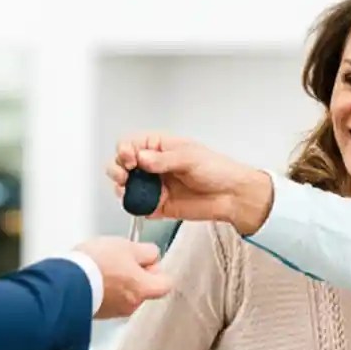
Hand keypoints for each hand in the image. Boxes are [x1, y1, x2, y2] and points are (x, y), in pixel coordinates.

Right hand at [77, 237, 172, 318]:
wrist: (67, 282)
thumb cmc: (96, 265)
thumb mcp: (127, 246)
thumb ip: (147, 251)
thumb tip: (152, 254)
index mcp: (144, 289)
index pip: (165, 284)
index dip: (156, 269)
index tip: (147, 259)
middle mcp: (131, 304)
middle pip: (144, 289)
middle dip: (135, 275)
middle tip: (122, 259)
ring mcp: (113, 311)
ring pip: (125, 294)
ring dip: (118, 281)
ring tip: (103, 265)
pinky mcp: (97, 312)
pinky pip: (107, 299)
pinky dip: (103, 289)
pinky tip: (93, 275)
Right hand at [106, 132, 273, 235]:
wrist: (232, 196)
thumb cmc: (218, 170)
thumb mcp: (190, 157)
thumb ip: (163, 159)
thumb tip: (142, 158)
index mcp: (160, 146)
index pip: (130, 143)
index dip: (125, 150)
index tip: (130, 158)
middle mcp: (153, 165)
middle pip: (121, 164)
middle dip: (117, 168)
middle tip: (125, 174)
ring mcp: (154, 185)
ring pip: (125, 185)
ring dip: (122, 187)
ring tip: (129, 189)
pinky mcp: (157, 205)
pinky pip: (137, 206)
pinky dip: (134, 205)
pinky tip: (140, 203)